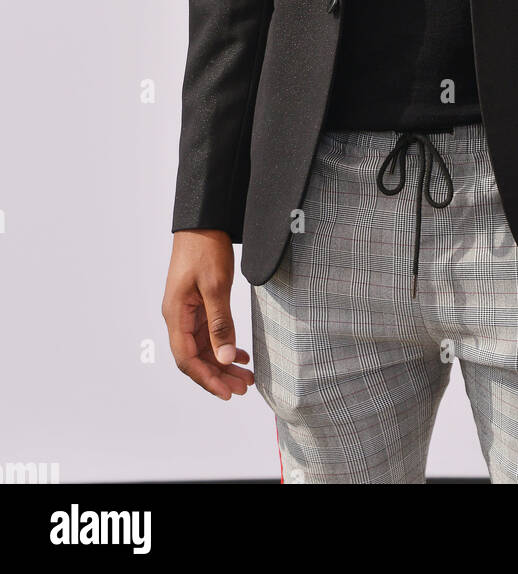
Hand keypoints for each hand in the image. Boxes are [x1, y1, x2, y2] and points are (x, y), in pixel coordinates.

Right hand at [162, 229, 254, 400]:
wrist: (204, 220)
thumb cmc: (205, 248)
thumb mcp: (216, 286)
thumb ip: (220, 323)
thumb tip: (224, 357)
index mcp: (176, 314)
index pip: (187, 359)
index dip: (207, 379)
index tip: (227, 392)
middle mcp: (178, 316)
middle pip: (196, 357)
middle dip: (219, 375)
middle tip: (243, 387)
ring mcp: (187, 311)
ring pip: (204, 346)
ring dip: (223, 362)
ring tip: (246, 375)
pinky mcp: (198, 303)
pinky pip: (209, 332)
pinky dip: (224, 344)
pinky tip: (241, 353)